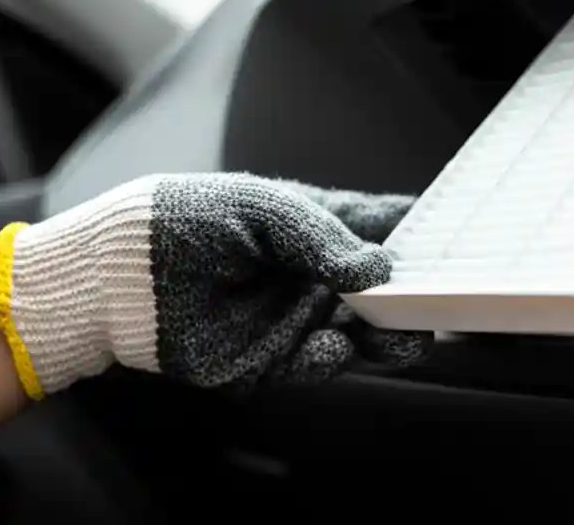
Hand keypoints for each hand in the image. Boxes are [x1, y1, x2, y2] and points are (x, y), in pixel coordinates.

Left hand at [0, 173, 429, 398]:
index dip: (421, 235)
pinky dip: (332, 360)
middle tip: (438, 302)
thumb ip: (322, 235)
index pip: (384, 228)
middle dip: (416, 298)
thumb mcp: (259, 208)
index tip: (459, 240)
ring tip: (405, 335)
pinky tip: (333, 346)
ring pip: (364, 335)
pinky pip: (317, 366)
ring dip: (389, 337)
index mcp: (316, 227)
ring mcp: (296, 318)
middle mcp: (314, 275)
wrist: (114, 275)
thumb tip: (378, 267)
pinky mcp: (271, 361)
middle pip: (386, 291)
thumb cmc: (182, 220)